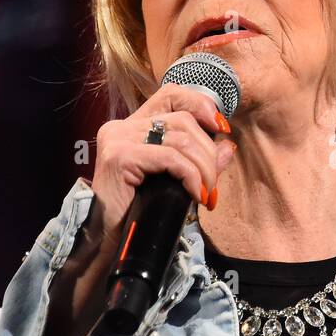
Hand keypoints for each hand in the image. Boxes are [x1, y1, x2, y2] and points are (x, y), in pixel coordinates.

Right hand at [87, 82, 237, 248]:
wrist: (107, 240)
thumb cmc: (138, 212)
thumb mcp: (174, 180)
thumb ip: (199, 160)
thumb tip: (228, 145)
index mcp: (133, 125)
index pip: (171, 94)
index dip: (201, 104)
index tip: (222, 128)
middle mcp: (123, 126)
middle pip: (183, 120)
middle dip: (208, 153)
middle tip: (212, 184)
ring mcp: (119, 139)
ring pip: (181, 139)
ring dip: (204, 169)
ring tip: (207, 193)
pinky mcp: (119, 156)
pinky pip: (170, 158)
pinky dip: (191, 176)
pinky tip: (196, 195)